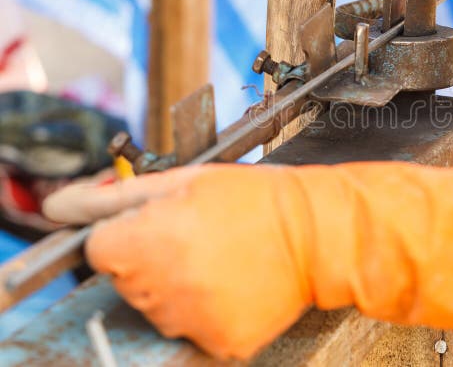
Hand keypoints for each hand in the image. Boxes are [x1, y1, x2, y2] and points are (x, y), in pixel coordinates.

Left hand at [44, 162, 452, 359]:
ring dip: (180, 286)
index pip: (100, 248)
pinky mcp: (217, 342)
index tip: (163, 224)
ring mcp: (188, 320)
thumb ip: (118, 195)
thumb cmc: (257, 198)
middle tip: (202, 235)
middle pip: (127, 279)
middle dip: (153, 258)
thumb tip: (62, 205)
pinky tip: (236, 283)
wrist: (319, 233)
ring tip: (224, 257)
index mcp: (144, 242)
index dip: (131, 233)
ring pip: (159, 308)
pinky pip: (193, 329)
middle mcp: (158, 288)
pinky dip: (209, 310)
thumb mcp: (186, 180)